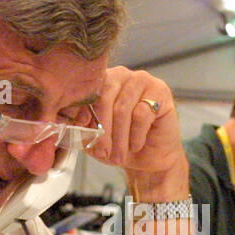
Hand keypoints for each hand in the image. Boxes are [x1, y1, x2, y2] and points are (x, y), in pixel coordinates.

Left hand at [90, 66, 186, 196]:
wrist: (150, 158)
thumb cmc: (122, 145)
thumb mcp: (96, 138)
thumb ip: (84, 128)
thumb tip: (74, 124)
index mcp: (102, 81)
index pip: (88, 92)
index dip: (84, 113)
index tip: (83, 132)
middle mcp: (121, 75)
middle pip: (104, 99)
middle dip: (102, 130)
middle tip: (103, 153)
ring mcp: (142, 80)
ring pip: (122, 109)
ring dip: (119, 137)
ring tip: (119, 156)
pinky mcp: (160, 91)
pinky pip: (141, 114)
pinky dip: (136, 135)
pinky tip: (135, 145)